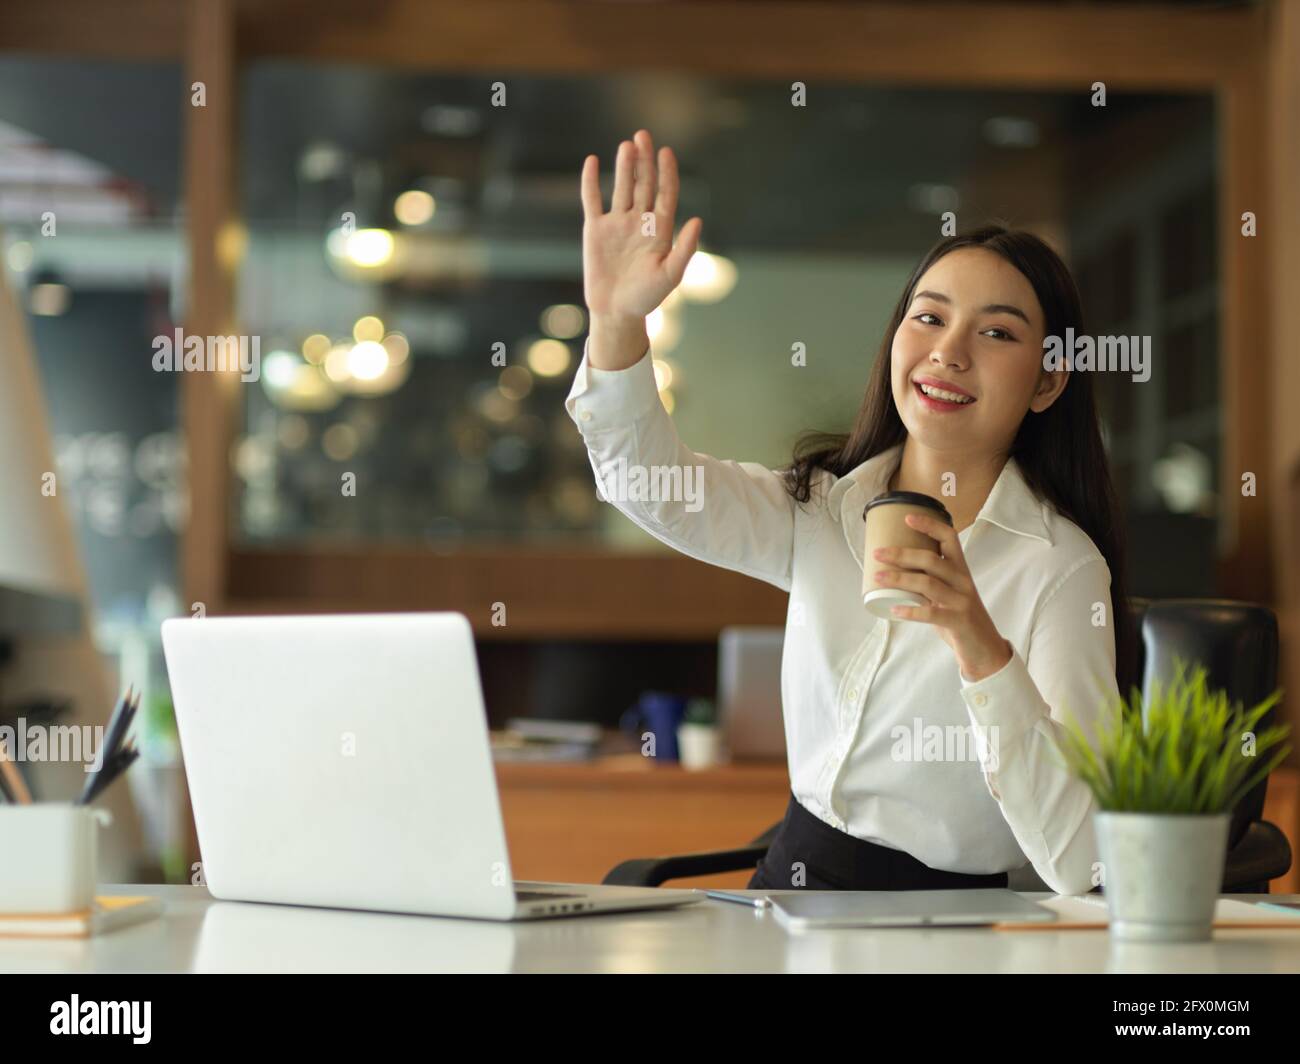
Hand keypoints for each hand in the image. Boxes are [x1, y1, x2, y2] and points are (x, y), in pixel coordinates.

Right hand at [580, 130, 701, 360]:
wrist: (616, 312)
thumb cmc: (646, 297)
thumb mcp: (670, 276)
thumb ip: (684, 249)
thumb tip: (697, 220)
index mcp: (660, 230)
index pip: (665, 193)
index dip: (667, 173)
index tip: (666, 153)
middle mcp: (639, 221)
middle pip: (643, 184)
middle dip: (644, 161)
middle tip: (643, 136)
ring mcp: (617, 224)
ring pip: (620, 188)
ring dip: (623, 167)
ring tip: (627, 145)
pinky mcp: (595, 230)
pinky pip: (592, 201)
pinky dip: (590, 182)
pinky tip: (591, 161)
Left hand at [872, 512, 1012, 682]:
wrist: (984, 648)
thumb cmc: (960, 617)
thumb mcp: (947, 594)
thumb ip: (928, 581)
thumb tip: (895, 570)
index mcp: (960, 570)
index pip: (949, 538)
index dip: (929, 525)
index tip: (907, 517)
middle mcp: (963, 581)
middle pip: (931, 560)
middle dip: (902, 554)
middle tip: (877, 553)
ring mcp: (961, 601)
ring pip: (928, 583)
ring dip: (899, 579)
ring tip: (878, 577)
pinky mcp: (958, 621)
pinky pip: (931, 613)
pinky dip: (910, 611)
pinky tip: (894, 611)